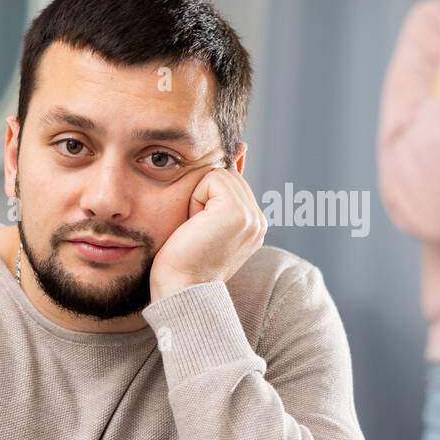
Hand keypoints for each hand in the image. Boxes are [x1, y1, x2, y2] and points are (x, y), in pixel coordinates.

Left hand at [148, 166, 266, 301]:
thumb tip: (240, 147)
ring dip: (197, 197)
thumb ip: (220, 189)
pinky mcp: (237, 212)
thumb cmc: (182, 263)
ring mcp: (252, 217)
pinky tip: (195, 225)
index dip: (205, 199)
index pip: (230, 183)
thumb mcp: (203, 220)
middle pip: (226, 175)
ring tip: (196, 229)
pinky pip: (212, 178)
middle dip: (202, 195)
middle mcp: (259, 220)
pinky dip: (195, 198)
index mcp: (254, 224)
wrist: (180, 291)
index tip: (199, 231)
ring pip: (219, 174)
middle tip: (196, 231)